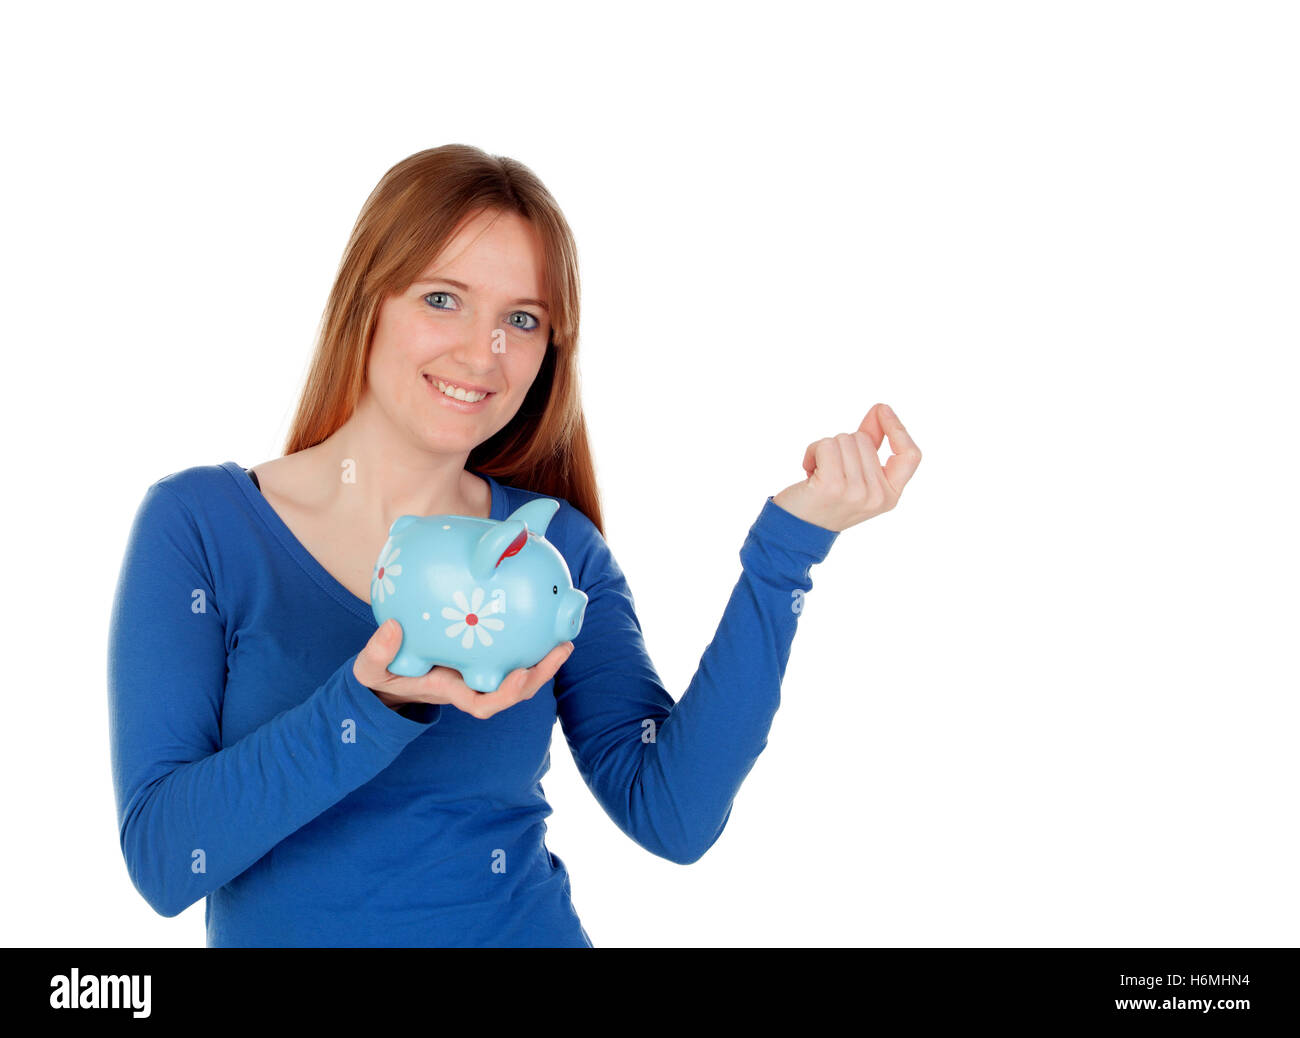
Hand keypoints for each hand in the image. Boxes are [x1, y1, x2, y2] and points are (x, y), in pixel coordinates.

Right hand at [353, 619, 574, 719]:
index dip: (504, 693)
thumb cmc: (383, 675)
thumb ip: (377, 652)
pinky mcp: (483, 657)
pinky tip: (541, 620)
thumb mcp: (369, 669)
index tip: (520, 674)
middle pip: (513, 690)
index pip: (482, 702)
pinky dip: (529, 644)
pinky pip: (510, 654)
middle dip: (539, 676)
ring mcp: (479, 673)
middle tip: (560, 649)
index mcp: (451, 692)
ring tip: (564, 639)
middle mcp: (471, 685)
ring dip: (542, 661)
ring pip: (519, 674)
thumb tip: (393, 627)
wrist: (389, 676)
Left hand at [771, 403, 921, 532]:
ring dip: (825, 449)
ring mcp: (857, 492)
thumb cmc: (825, 499)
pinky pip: (826, 445)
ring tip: (819, 473)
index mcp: (890, 495)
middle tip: (831, 471)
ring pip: (844, 439)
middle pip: (864, 439)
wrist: (796, 530)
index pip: (911, 455)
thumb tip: (881, 411)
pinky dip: (812, 451)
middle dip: (842, 446)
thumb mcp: (857, 477)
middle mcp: (878, 495)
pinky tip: (809, 471)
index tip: (882, 409)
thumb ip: (871, 446)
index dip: (898, 428)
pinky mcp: (833, 486)